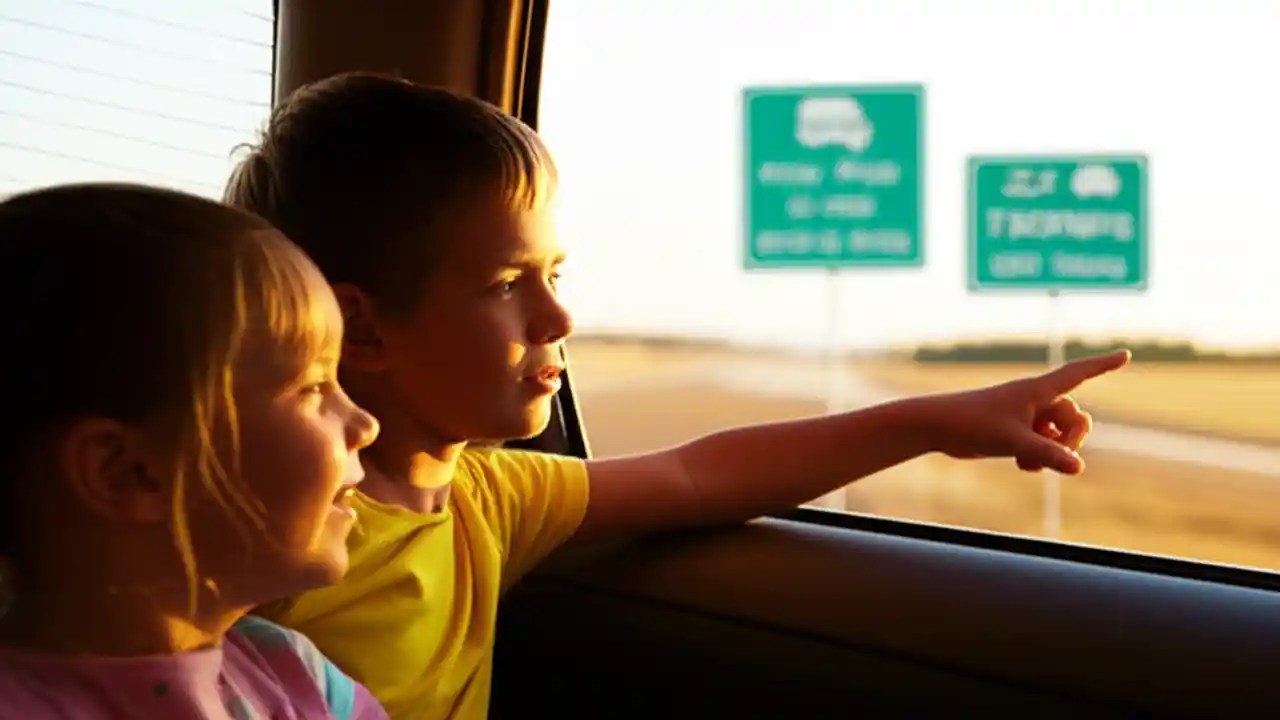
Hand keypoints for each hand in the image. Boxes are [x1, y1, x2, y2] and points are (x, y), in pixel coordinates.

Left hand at [918, 350, 1130, 473]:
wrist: (938, 427)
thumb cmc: (972, 424)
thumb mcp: (1014, 442)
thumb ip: (1048, 454)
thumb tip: (1079, 467)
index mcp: (1037, 390)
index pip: (1078, 373)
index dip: (1103, 365)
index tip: (1126, 354)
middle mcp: (1034, 400)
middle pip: (1075, 417)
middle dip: (1072, 439)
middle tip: (1056, 455)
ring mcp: (1026, 416)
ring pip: (1059, 434)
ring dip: (1053, 451)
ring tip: (1028, 462)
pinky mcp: (1015, 430)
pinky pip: (1043, 444)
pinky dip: (1039, 456)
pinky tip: (1021, 465)